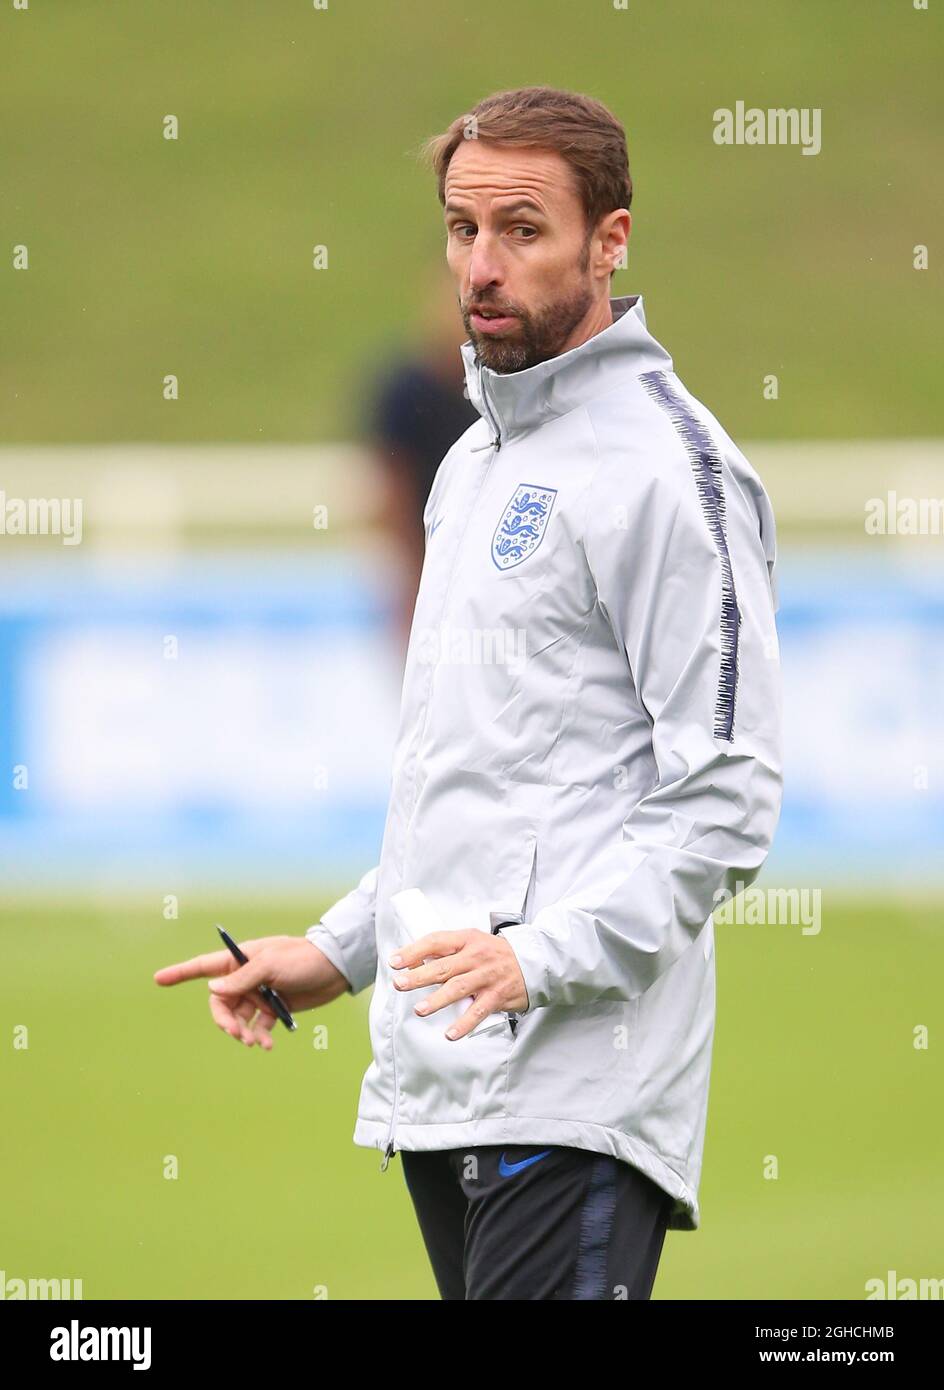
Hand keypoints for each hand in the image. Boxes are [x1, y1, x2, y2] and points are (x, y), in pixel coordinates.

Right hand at [153, 935, 349, 1048]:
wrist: (335, 969)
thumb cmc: (302, 958)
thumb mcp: (271, 964)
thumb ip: (242, 978)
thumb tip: (213, 990)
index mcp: (240, 959)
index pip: (203, 966)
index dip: (180, 973)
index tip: (158, 979)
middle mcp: (245, 977)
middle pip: (221, 1003)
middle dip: (225, 1020)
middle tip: (236, 1033)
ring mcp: (259, 993)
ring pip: (238, 1018)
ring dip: (242, 1031)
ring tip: (256, 1042)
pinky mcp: (274, 1007)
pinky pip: (257, 1026)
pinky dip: (259, 1036)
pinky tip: (268, 1044)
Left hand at [388, 930, 528, 1039]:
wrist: (533, 961)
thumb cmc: (495, 954)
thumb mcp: (473, 943)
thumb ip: (449, 952)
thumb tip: (416, 963)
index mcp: (467, 939)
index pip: (436, 941)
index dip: (414, 951)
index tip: (395, 961)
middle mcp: (476, 956)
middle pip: (443, 967)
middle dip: (419, 976)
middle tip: (399, 984)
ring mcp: (487, 976)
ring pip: (458, 988)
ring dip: (437, 1000)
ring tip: (419, 1009)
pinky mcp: (497, 995)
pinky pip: (478, 1011)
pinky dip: (464, 1023)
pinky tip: (450, 1033)